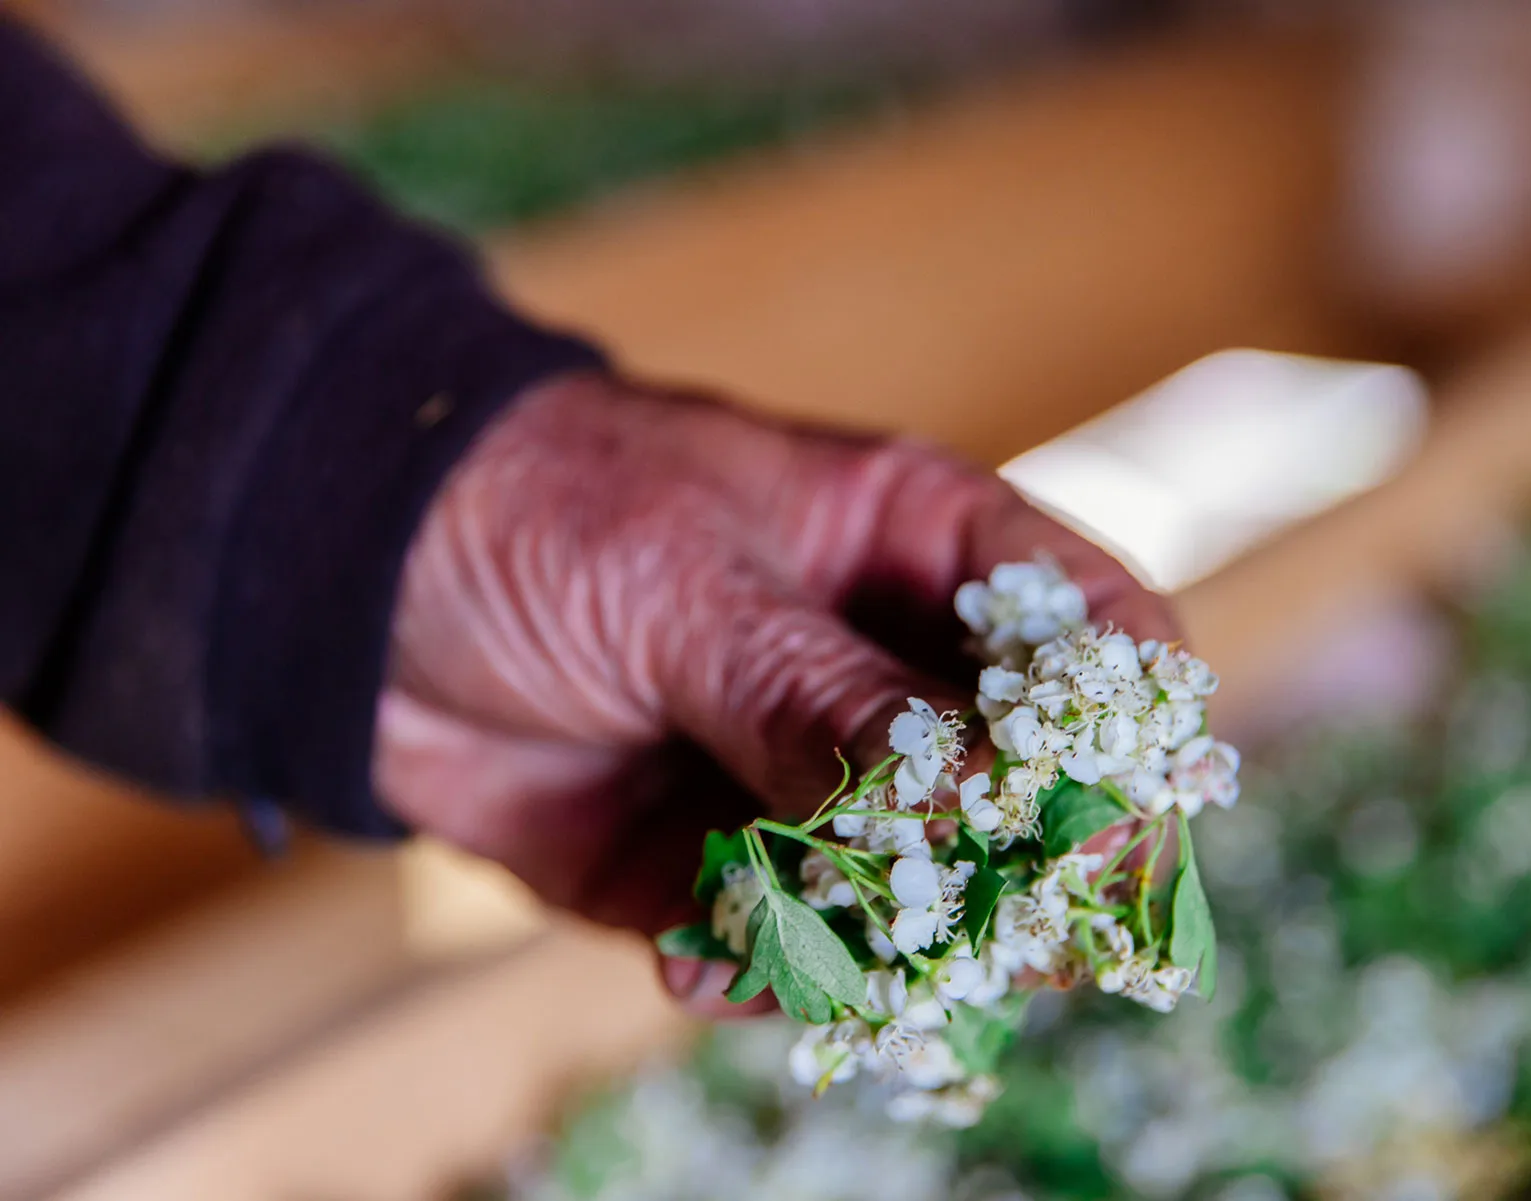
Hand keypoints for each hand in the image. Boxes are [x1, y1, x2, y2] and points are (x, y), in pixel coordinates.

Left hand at [374, 371, 1177, 1013]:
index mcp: (919, 549)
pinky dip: (757, 968)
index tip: (1118, 820)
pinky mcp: (719, 858)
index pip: (1092, 632)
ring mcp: (807, 773)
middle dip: (1019, 870)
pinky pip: (785, 939)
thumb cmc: (535, 512)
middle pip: (1023, 785)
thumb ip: (826, 698)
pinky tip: (697, 961)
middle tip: (1002, 943)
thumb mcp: (690, 586)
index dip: (1127, 725)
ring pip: (914, 885)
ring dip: (883, 940)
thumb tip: (978, 798)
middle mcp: (885, 670)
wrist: (344, 585)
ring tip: (824, 961)